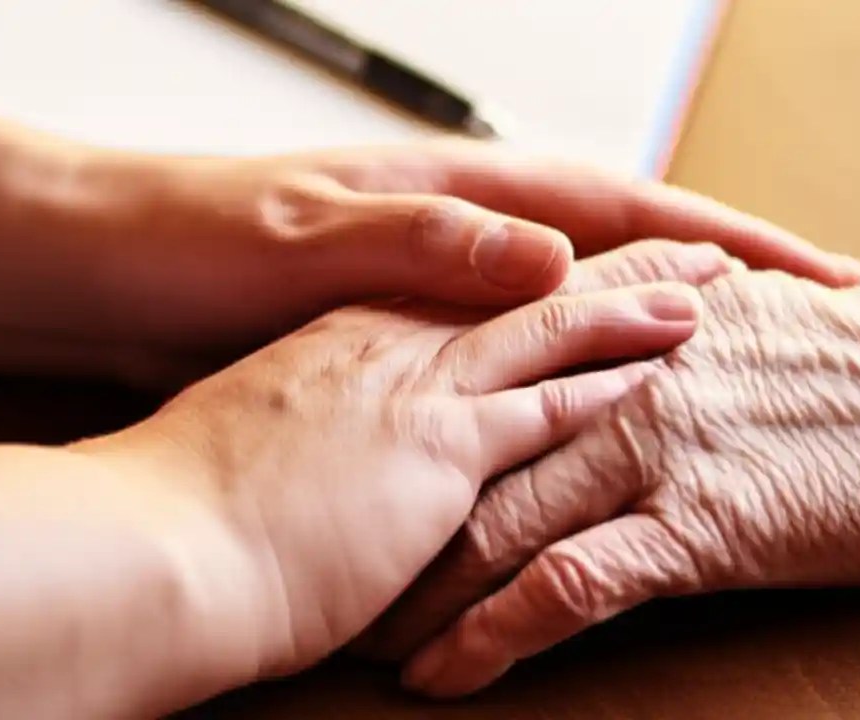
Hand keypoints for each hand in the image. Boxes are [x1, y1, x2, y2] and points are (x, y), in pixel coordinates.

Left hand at [0, 92, 859, 385]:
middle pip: (624, 267)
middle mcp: (471, 255)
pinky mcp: (419, 358)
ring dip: (664, 346)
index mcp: (464, 205)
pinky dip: (580, 390)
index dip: (721, 243)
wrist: (105, 263)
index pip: (623, 215)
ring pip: (582, 330)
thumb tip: (551, 260)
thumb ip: (436, 242)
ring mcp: (452, 310)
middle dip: (720, 291)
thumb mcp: (315, 229)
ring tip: (744, 379)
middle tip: (814, 324)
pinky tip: (611, 423)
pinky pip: (519, 367)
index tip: (810, 272)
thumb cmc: (196, 232)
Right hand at [76, 243, 730, 684]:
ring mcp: (419, 391)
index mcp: (345, 337)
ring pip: (554, 328)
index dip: (537, 271)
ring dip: (635, 310)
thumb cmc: (184, 509)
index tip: (586, 258)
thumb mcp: (253, 439)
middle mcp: (390, 345)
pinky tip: (660, 370)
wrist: (154, 552)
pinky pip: (549, 403)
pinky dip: (609, 382)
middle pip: (527, 290)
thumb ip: (315, 428)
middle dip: (615, 267)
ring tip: (705, 295)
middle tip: (682, 251)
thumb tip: (332, 449)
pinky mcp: (440, 448)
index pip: (465, 289)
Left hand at [361, 272, 859, 695]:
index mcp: (615, 320)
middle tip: (310, 558)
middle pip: (457, 454)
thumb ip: (641, 326)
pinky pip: (568, 588)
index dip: (392, 428)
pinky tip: (446, 675)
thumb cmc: (854, 362)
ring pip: (489, 523)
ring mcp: (651, 450)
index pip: (469, 373)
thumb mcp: (733, 316)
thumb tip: (578, 354)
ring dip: (411, 590)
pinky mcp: (699, 525)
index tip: (333, 469)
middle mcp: (614, 378)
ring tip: (350, 635)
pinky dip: (494, 636)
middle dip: (379, 517)